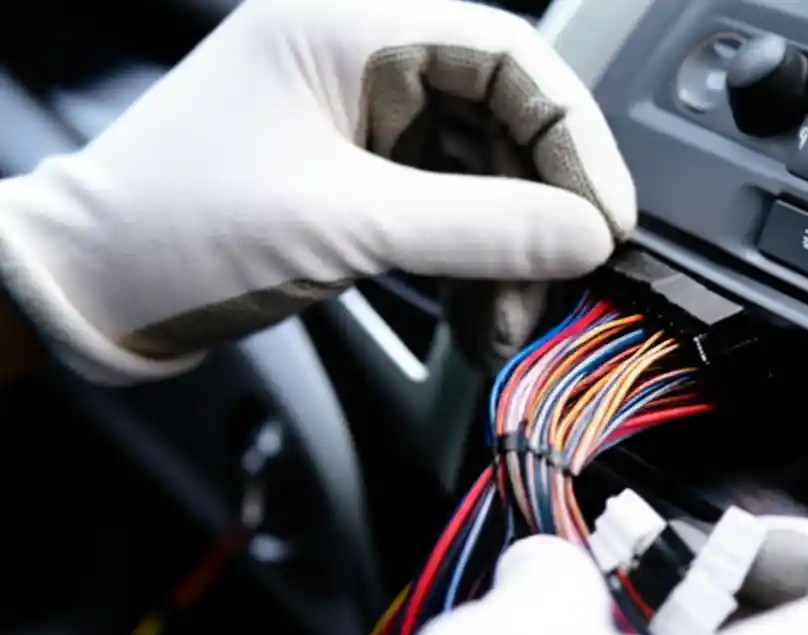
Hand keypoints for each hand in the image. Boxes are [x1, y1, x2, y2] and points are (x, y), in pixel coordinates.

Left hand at [0, 0, 633, 383]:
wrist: (93, 289)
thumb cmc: (176, 227)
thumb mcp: (346, 226)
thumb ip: (480, 227)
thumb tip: (584, 232)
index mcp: (353, 25)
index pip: (508, 54)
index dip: (573, 134)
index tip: (604, 213)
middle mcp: (365, 59)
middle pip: (505, 120)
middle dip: (539, 210)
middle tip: (559, 279)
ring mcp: (365, 119)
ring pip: (485, 174)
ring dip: (508, 253)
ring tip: (506, 323)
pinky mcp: (363, 174)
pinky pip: (450, 210)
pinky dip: (473, 265)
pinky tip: (479, 317)